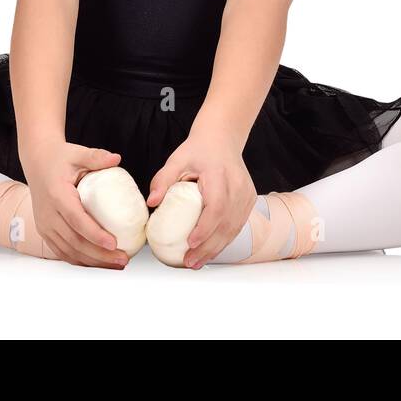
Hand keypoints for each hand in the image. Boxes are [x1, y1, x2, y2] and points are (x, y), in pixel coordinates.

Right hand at [18, 140, 129, 268]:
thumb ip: (96, 157)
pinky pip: (62, 251)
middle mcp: (48, 214)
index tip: (113, 243)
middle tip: (123, 258)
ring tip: (115, 263)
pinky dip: (80, 260)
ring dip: (92, 261)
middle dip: (99, 254)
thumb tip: (117, 159)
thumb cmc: (59, 158)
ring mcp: (45, 225)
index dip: (95, 234)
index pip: (76, 220)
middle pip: (74, 241)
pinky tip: (97, 263)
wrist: (37, 162)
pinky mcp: (45, 231)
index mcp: (57, 195)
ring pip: (68, 251)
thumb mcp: (77, 153)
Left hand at [146, 128, 255, 268]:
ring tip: (197, 262)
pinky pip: (238, 225)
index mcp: (219, 174)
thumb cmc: (198, 150)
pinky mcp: (249, 200)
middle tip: (190, 262)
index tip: (190, 242)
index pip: (216, 206)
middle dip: (208, 247)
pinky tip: (210, 251)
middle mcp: (237, 186)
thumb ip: (162, 179)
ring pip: (234, 228)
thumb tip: (151, 203)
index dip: (205, 228)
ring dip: (216, 248)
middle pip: (226, 224)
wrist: (223, 138)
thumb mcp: (176, 160)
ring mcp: (246, 194)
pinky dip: (224, 240)